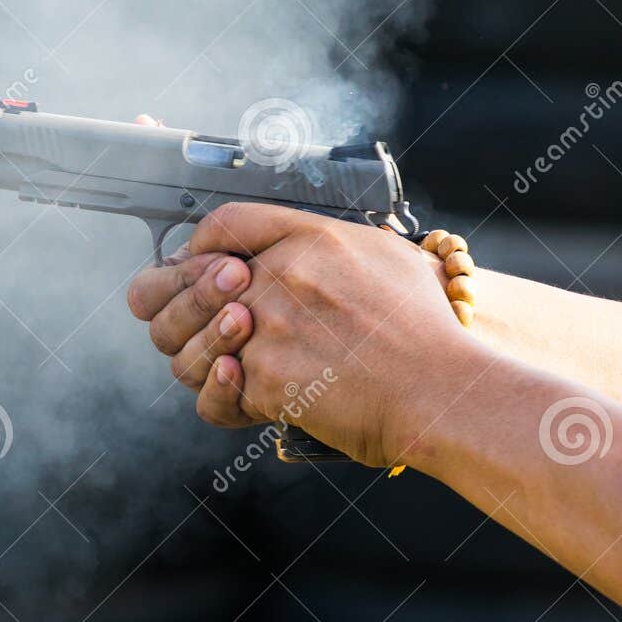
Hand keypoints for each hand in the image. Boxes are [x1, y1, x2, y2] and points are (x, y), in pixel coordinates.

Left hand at [127, 204, 476, 467]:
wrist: (443, 389)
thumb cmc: (425, 331)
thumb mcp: (383, 256)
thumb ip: (325, 245)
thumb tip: (288, 250)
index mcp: (309, 238)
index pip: (223, 224)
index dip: (198, 249)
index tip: (203, 270)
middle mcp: (280, 276)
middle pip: (186, 282)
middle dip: (178, 306)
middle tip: (197, 325)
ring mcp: (268, 328)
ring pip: (188, 345)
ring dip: (199, 357)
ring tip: (230, 364)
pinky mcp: (266, 380)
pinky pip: (213, 394)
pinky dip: (219, 397)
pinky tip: (239, 386)